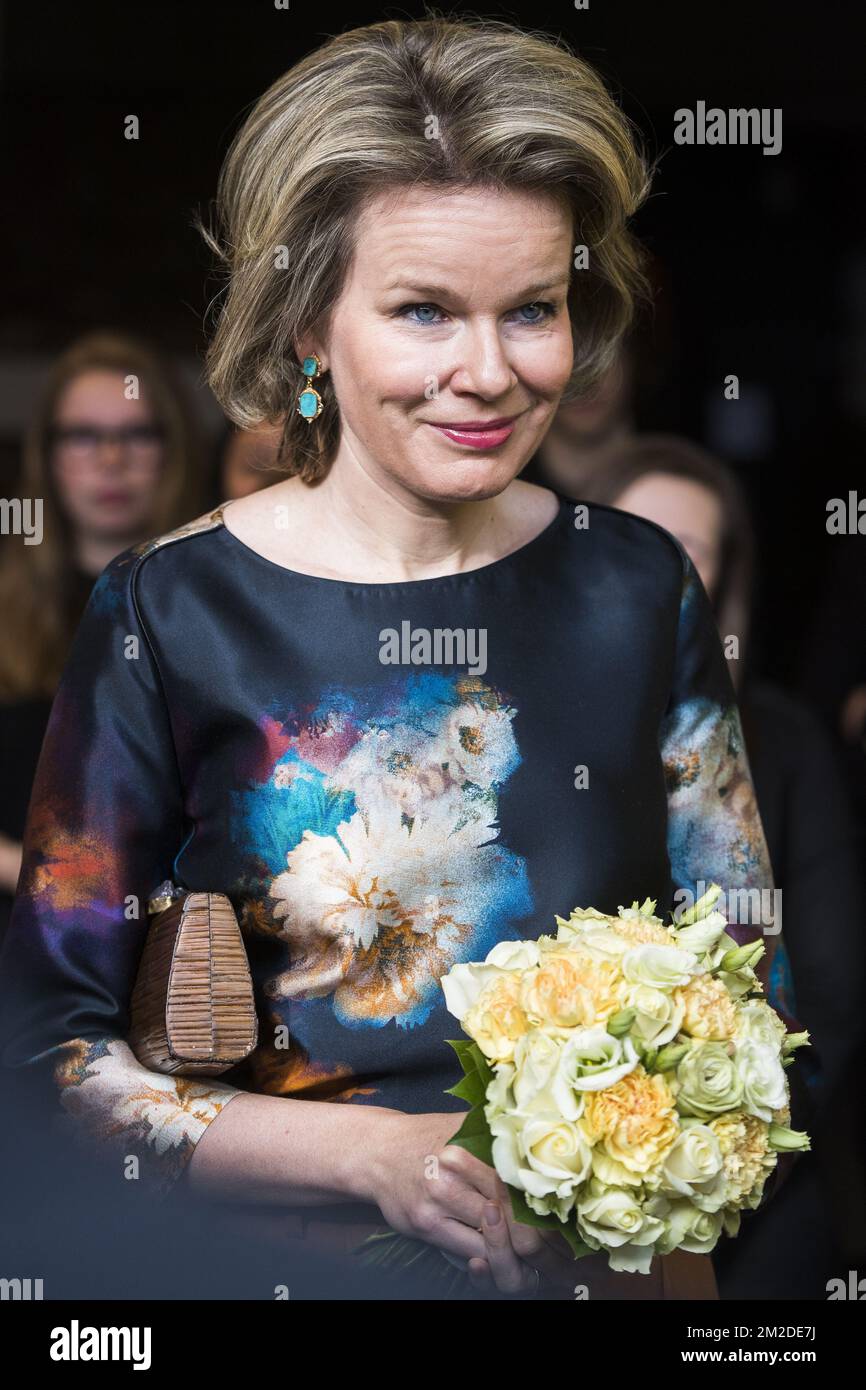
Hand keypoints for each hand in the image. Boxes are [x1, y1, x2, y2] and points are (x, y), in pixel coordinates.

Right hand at [362, 1111, 579, 1295]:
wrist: (379, 1151)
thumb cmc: (432, 1139)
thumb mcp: (468, 1125)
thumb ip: (505, 1135)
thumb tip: (557, 1143)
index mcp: (478, 1139)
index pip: (529, 1182)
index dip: (556, 1210)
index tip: (577, 1229)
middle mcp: (460, 1165)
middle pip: (517, 1214)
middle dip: (546, 1244)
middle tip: (568, 1260)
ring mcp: (441, 1196)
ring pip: (496, 1238)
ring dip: (523, 1258)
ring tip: (547, 1269)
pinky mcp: (426, 1223)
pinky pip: (469, 1251)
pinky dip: (492, 1260)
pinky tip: (507, 1263)